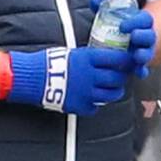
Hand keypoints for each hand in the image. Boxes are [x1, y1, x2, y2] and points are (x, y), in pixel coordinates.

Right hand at [6, 45, 131, 115]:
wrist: (32, 78)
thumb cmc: (48, 62)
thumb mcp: (72, 52)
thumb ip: (89, 57)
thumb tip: (104, 59)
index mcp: (89, 59)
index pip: (117, 59)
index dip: (126, 61)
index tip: (128, 61)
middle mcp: (90, 76)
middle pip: (117, 78)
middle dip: (121, 77)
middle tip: (120, 76)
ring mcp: (86, 93)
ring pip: (111, 95)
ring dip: (114, 92)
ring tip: (112, 89)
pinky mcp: (80, 106)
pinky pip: (95, 107)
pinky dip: (96, 104)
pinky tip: (92, 99)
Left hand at [89, 0, 156, 77]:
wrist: (136, 40)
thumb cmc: (125, 25)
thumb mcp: (118, 15)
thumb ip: (105, 7)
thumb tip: (93, 1)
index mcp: (142, 23)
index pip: (144, 20)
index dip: (135, 22)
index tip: (123, 25)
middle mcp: (146, 37)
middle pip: (149, 36)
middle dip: (142, 36)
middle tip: (133, 36)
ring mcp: (145, 51)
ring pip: (148, 53)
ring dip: (143, 54)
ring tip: (136, 55)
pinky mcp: (141, 64)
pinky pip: (144, 68)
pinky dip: (142, 71)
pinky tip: (138, 72)